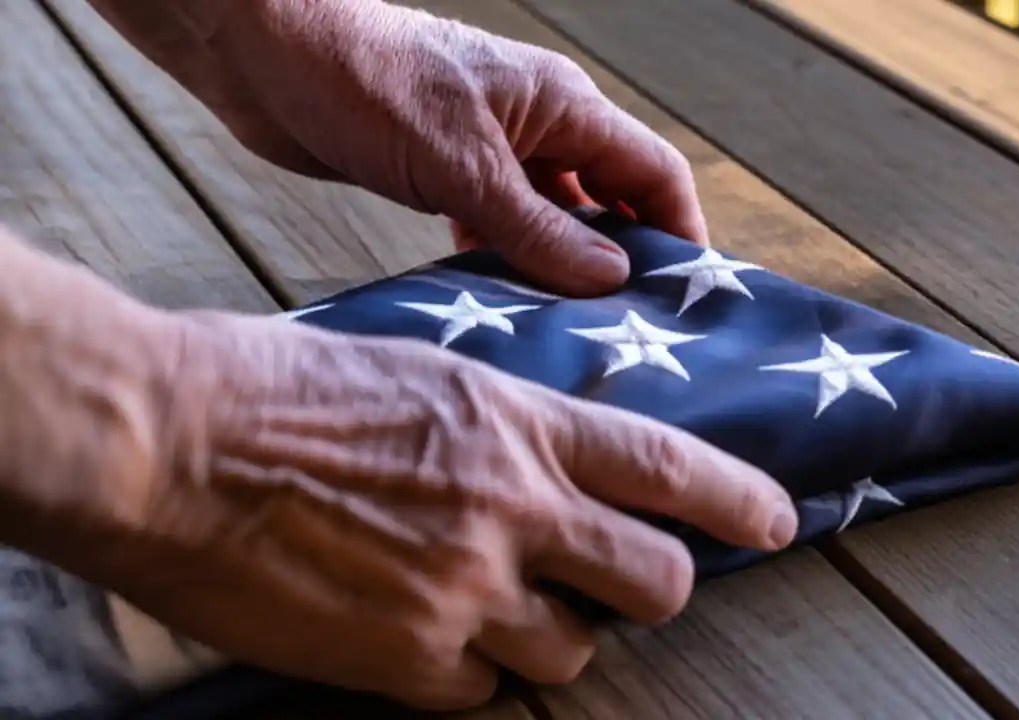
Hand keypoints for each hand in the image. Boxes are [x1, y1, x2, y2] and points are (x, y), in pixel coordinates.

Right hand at [86, 309, 795, 709]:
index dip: (736, 498)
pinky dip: (466, 674)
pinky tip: (417, 637)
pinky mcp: (408, 658)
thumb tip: (538, 471)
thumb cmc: (279, 390)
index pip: (666, 467)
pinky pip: (482, 692)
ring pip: (572, 652)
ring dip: (546, 637)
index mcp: (518, 423)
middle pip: (654, 582)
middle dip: (649, 590)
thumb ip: (497, 430)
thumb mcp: (419, 376)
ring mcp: (467, 590)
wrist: (174, 443)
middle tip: (615, 587)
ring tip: (484, 605)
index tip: (778, 520)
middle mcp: (513, 509)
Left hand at [191, 0, 707, 294]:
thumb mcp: (461, 165)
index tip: (684, 298)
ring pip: (550, 219)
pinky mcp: (444, 172)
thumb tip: (610, 277)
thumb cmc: (363, 79)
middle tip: (621, 331)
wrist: (261, 52)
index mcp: (562, 105)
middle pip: (608, 199)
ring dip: (556, 268)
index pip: (652, 172)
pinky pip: (497, 225)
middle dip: (620, 260)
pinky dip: (503, 261)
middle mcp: (537, 126)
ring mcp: (490, 150)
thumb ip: (537, 227)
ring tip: (561, 330)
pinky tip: (496, 302)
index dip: (678, 232)